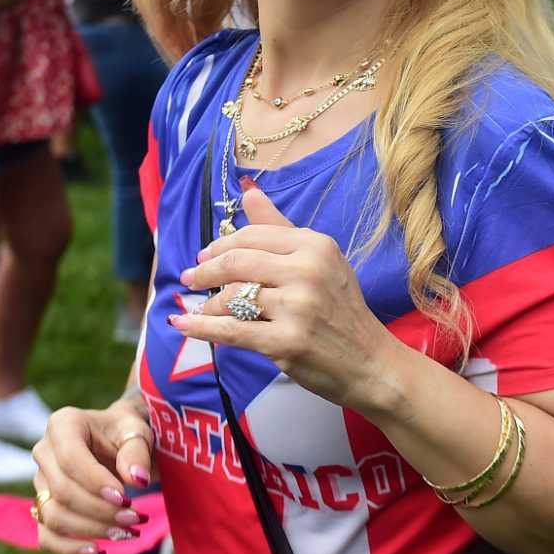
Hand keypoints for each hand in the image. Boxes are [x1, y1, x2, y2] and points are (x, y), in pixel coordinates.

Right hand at [30, 398, 156, 553]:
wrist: (118, 441)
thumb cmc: (126, 432)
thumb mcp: (137, 431)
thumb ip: (137, 451)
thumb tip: (138, 479)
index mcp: (63, 425)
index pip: (71, 459)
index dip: (96, 483)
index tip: (126, 499)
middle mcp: (44, 452)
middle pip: (62, 492)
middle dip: (100, 511)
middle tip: (135, 518)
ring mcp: (40, 482)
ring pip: (53, 516)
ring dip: (92, 531)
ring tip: (128, 532)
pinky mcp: (44, 506)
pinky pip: (46, 536)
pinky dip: (70, 548)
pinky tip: (100, 550)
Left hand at [174, 180, 399, 411]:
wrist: (370, 361)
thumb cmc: (342, 310)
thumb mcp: (321, 261)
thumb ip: (281, 227)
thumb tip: (248, 191)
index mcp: (316, 246)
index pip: (253, 235)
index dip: (221, 245)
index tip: (205, 255)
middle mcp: (307, 271)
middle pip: (236, 262)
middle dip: (205, 270)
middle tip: (190, 278)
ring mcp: (297, 307)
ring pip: (232, 297)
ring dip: (208, 304)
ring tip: (202, 308)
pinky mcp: (285, 342)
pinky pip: (230, 331)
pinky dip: (201, 327)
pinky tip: (183, 324)